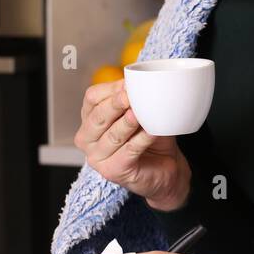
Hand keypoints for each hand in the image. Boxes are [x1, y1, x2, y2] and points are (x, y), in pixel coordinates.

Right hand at [74, 79, 190, 210]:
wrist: (166, 169)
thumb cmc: (149, 139)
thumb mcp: (141, 114)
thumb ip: (135, 99)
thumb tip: (138, 82)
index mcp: (90, 120)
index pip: (92, 98)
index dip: (110, 89)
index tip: (130, 83)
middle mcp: (87, 139)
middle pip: (98, 117)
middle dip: (115, 104)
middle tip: (131, 96)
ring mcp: (97, 157)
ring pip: (112, 135)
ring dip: (128, 123)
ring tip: (140, 114)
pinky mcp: (112, 171)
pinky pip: (128, 151)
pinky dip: (141, 140)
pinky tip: (151, 132)